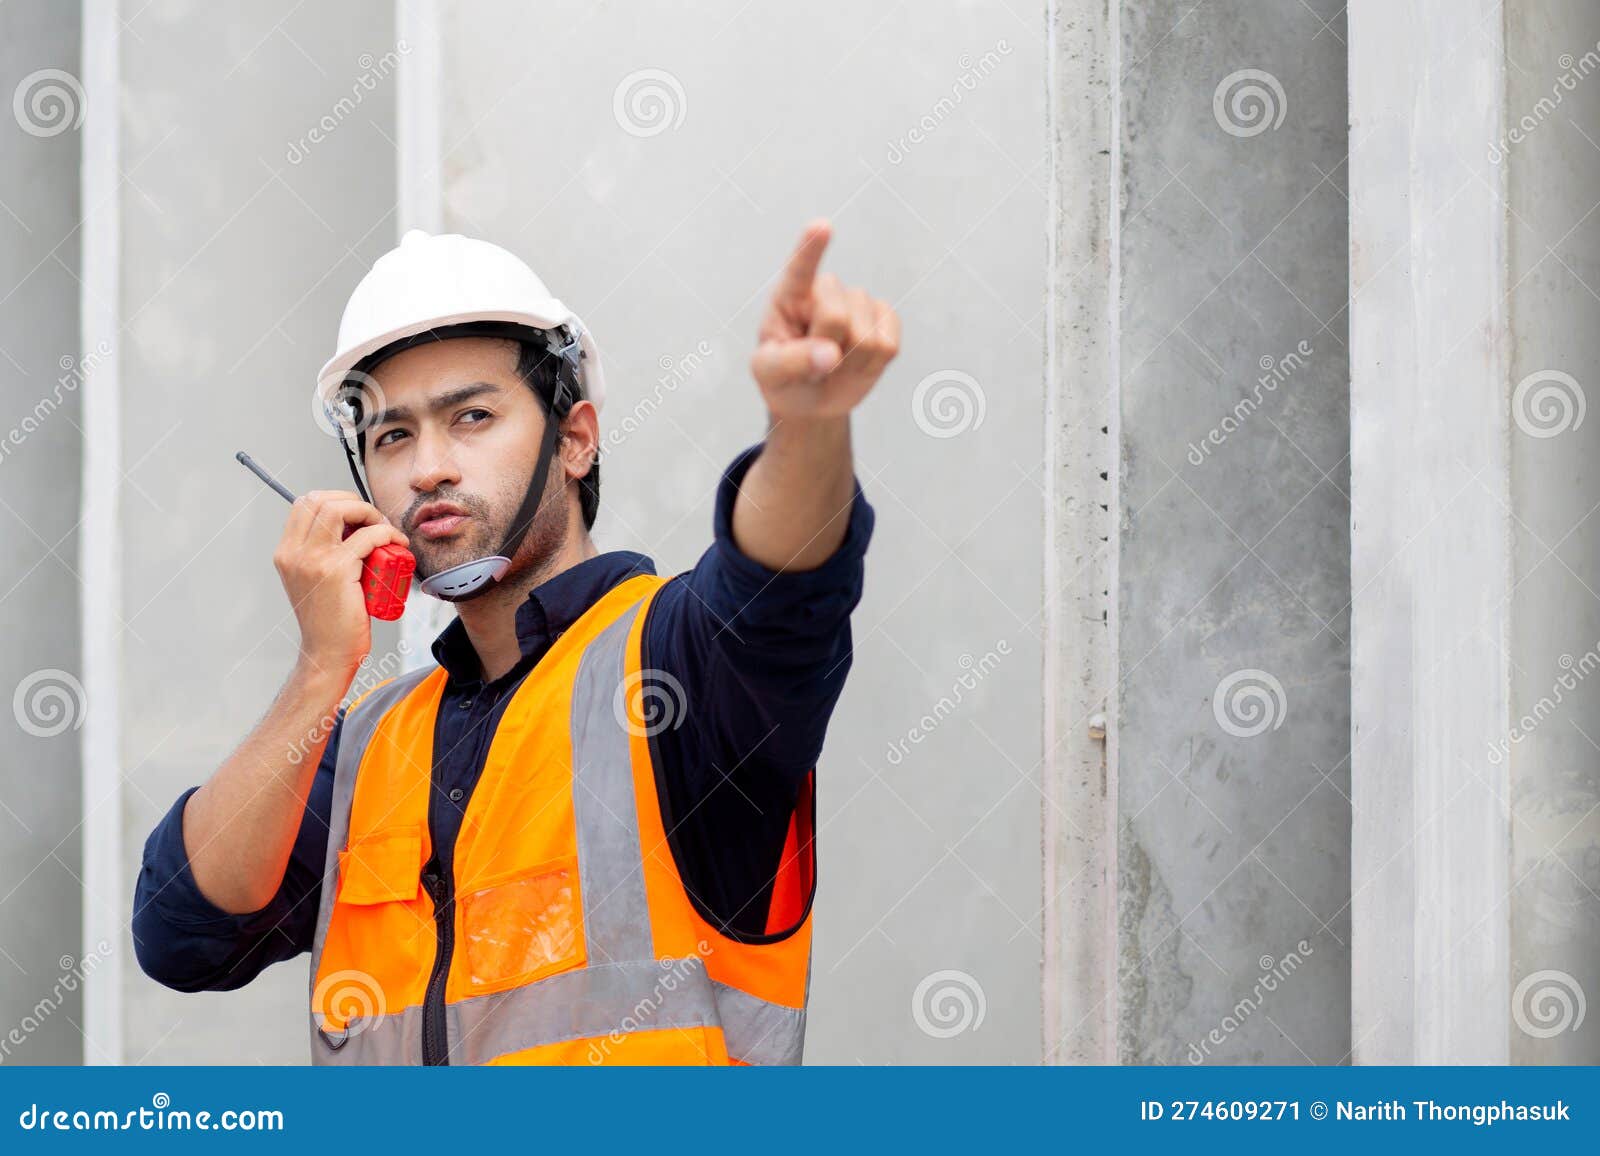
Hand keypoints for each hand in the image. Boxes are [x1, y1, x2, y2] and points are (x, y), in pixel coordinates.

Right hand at [272, 490, 409, 679]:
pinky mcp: (335, 570)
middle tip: (375, 521)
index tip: (359, 516)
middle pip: (320, 499)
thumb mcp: (315, 579)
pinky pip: (367, 537)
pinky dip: (387, 533)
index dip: (336, 500)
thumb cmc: (330, 619)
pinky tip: (397, 544)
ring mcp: (311, 560)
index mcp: (286, 552)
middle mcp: (293, 553)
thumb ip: (320, 553)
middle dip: (354, 502)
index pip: (305, 503)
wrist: (328, 654)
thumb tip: (350, 526)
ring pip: (339, 509)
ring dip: (369, 513)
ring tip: (385, 531)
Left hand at [750, 220, 900, 420]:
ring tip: (834, 365)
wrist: (812, 399)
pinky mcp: (885, 320)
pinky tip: (857, 363)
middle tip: (814, 362)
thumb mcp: (770, 373)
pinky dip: (873, 365)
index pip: (800, 270)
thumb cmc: (784, 379)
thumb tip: (830, 354)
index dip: (811, 248)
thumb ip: (792, 362)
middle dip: (827, 347)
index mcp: (789, 297)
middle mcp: (825, 292)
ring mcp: (858, 303)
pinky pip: (889, 343)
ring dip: (850, 362)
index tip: (822, 227)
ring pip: (866, 335)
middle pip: (836, 315)